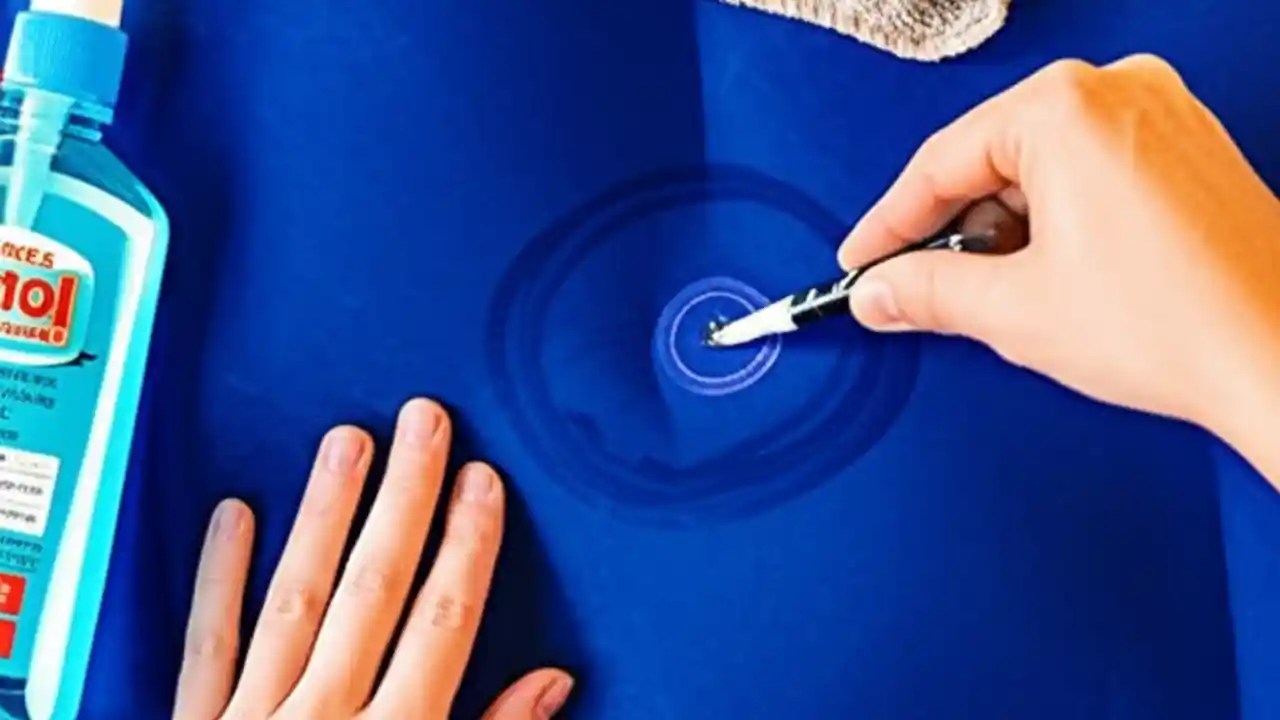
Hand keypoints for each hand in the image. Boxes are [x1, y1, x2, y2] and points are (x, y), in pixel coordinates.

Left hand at [173, 398, 572, 718]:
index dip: (469, 545)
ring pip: (294, 599)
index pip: (444, 622)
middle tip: (423, 424)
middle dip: (404, 501)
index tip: (484, 484)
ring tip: (346, 443)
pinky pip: (207, 644)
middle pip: (374, 591)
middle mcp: (323, 719)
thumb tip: (552, 686)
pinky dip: (220, 578)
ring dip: (324, 515)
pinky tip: (234, 515)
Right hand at [839, 55, 1279, 474]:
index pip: (940, 164)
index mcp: (1066, 110)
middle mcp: (1118, 93)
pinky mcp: (1188, 148)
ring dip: (1005, 227)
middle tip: (915, 286)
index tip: (862, 259)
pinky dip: (1057, 217)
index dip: (889, 224)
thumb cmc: (1180, 324)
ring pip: (1042, 165)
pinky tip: (1051, 272)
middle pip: (991, 158)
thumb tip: (880, 290)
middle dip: (950, 228)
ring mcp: (1162, 115)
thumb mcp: (1015, 311)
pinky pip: (1092, 169)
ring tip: (998, 292)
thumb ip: (927, 291)